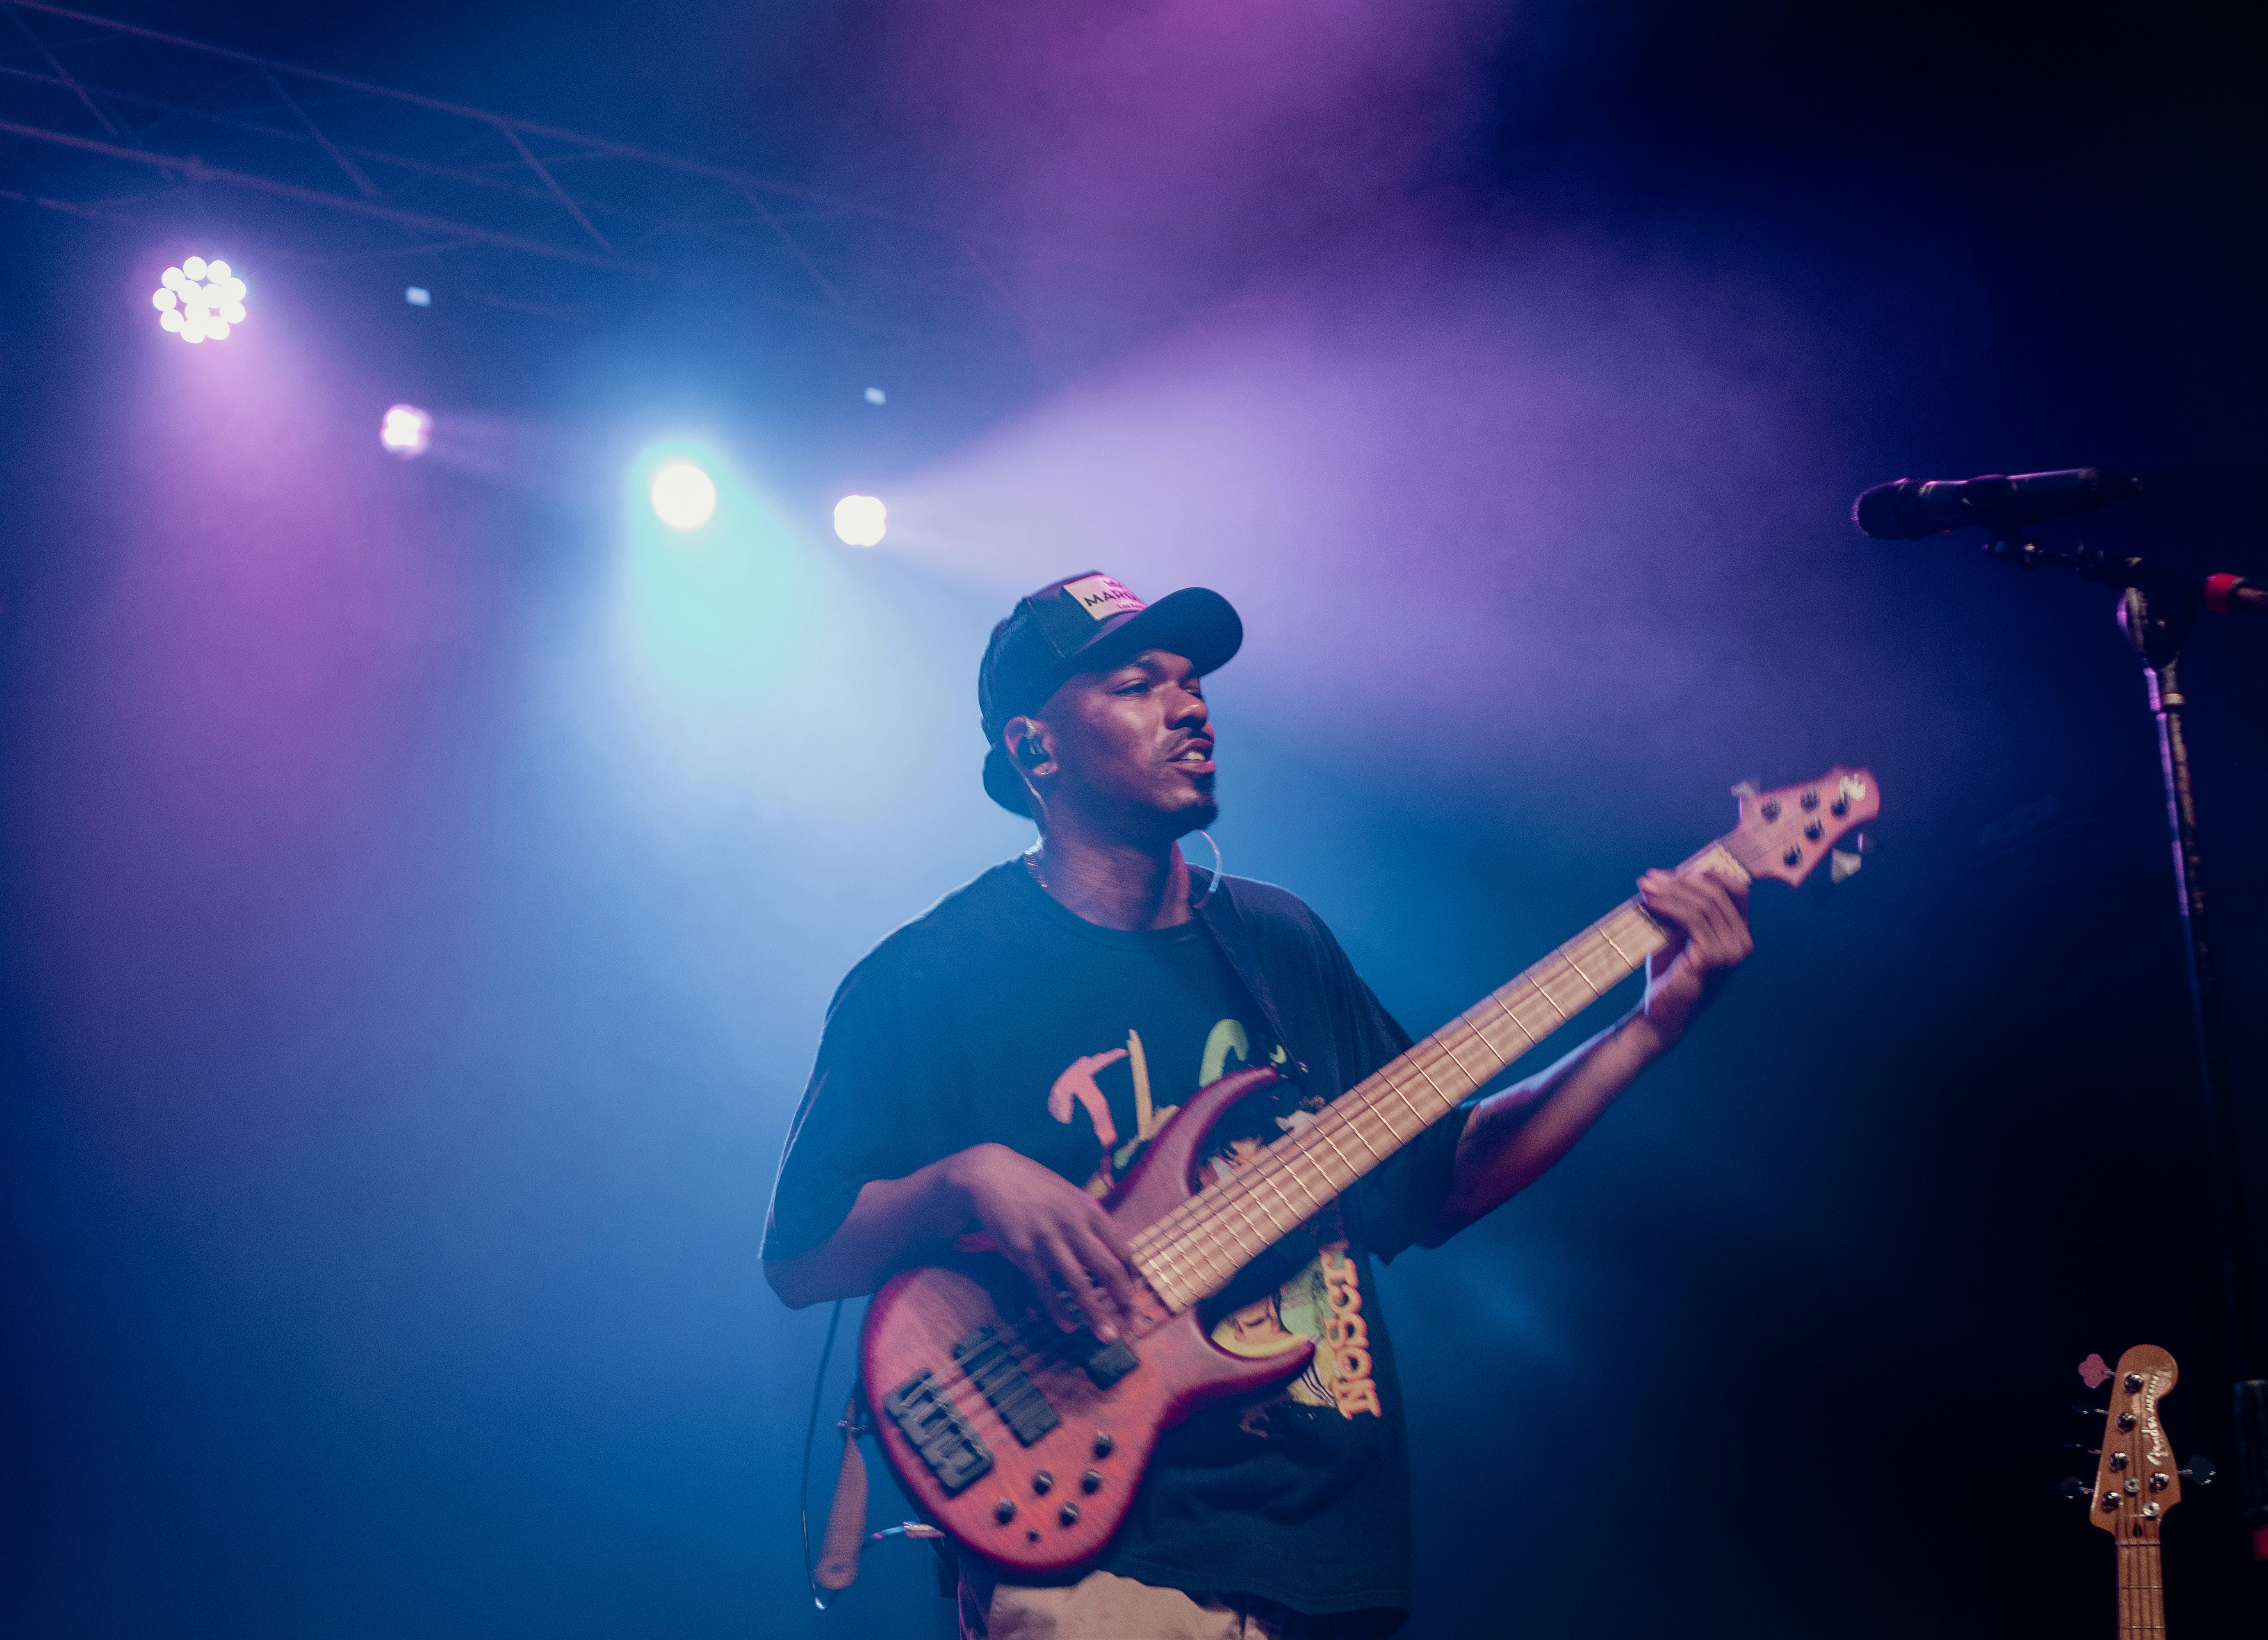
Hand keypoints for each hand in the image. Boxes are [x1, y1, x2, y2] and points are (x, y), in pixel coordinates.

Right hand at [942, 1143, 1137, 1340]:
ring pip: (1080, 1285)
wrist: (990, 1175)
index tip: (1136, 1295)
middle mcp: (1074, 1226)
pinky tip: (1068, 1327)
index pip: (1122, 1250)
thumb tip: (1108, 1248)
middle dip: (1124, 1301)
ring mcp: (1049, 1241)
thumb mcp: (1069, 1195)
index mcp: (1090, 1211)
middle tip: (1133, 1324)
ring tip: (1107, 1336)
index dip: (1132, 1277)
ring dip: (1096, 1314)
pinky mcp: (1024, 1254)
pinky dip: (1058, 1310)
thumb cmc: (1033, 1185)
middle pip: (1108, 1270)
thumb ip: (1089, 1220)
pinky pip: (1046, 1289)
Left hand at [1633, 866, 1752, 1052]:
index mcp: (1740, 931)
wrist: (1660, 1009)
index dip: (1706, 875)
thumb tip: (1661, 874)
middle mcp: (1743, 941)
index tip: (1672, 873)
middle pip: (1715, 894)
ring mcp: (1732, 951)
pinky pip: (1692, 920)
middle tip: (1649, 879)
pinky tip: (1649, 903)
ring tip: (1645, 889)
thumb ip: (1680, 904)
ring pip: (1702, 905)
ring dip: (1670, 892)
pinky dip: (1668, 907)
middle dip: (1679, 881)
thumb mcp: (1677, 929)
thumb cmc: (1669, 968)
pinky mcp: (1713, 957)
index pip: (1736, 889)